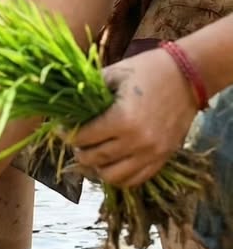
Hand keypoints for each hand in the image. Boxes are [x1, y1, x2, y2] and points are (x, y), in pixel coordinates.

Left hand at [71, 46, 197, 187]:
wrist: (188, 75)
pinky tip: (109, 162)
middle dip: (79, 151)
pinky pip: (136, 179)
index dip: (67, 135)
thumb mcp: (113, 74)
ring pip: (114, 177)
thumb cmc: (147, 69)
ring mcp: (153, 153)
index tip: (60, 129)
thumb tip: (63, 104)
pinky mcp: (163, 158)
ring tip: (91, 154)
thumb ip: (89, 92)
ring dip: (97, 168)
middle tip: (73, 140)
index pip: (84, 137)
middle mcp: (138, 141)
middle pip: (96, 159)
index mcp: (123, 119)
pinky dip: (118, 175)